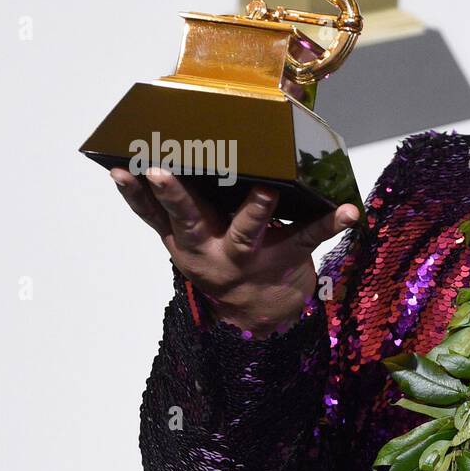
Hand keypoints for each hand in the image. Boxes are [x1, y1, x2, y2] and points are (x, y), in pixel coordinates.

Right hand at [109, 167, 361, 334]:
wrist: (258, 315)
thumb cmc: (223, 261)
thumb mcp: (193, 241)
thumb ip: (179, 208)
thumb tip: (161, 155)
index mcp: (184, 239)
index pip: (152, 213)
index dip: (134, 193)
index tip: (121, 169)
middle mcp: (210, 249)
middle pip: (188, 220)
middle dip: (175, 196)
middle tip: (162, 172)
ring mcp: (247, 256)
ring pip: (246, 231)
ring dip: (255, 209)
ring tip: (267, 189)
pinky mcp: (285, 257)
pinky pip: (308, 237)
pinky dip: (331, 221)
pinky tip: (348, 211)